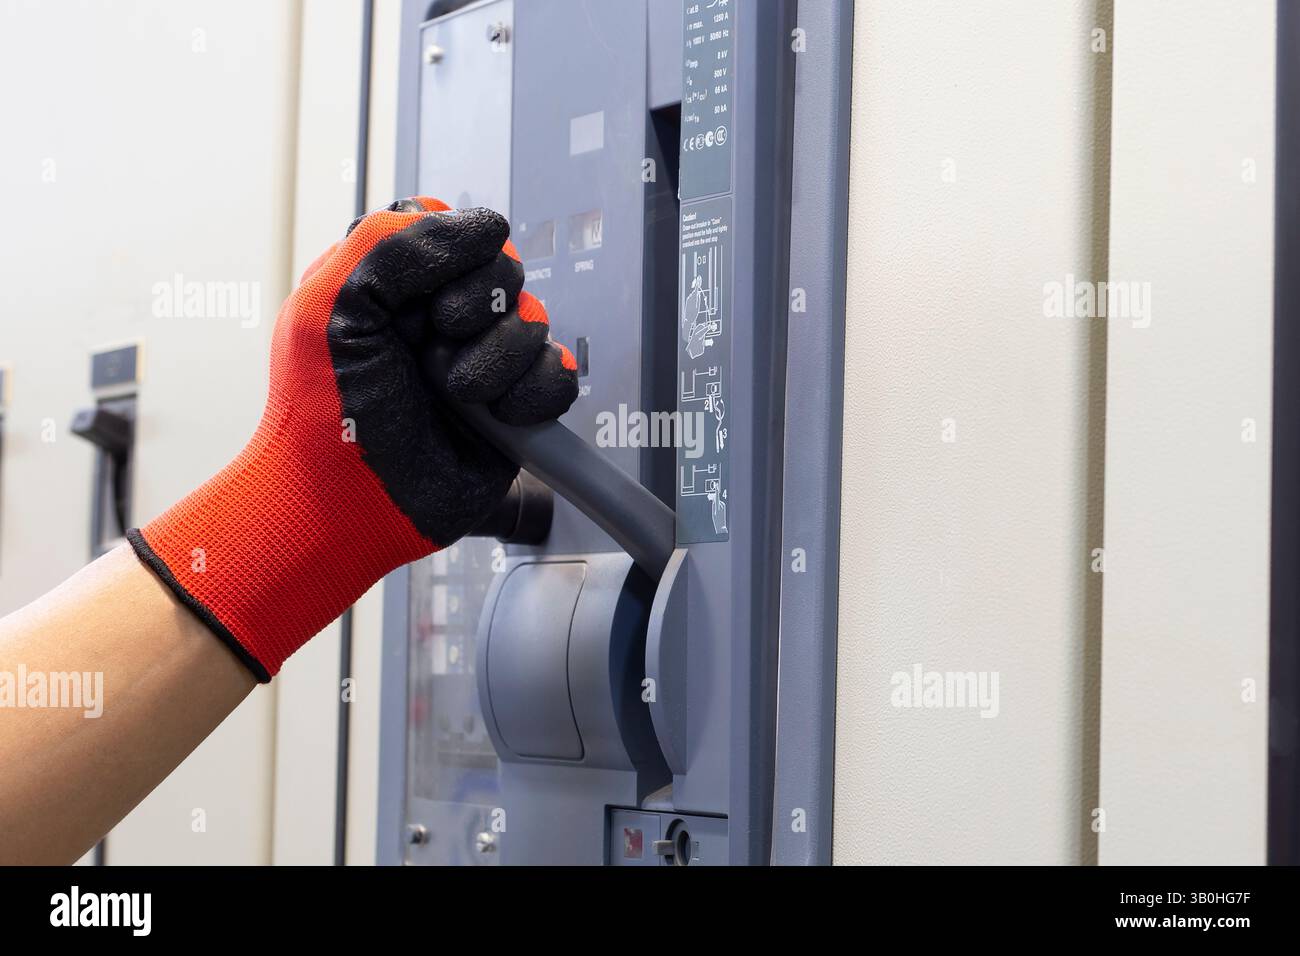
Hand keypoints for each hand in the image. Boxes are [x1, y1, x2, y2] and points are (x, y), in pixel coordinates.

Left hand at [128, 196, 577, 679]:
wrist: (347, 503)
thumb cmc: (323, 411)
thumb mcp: (332, 305)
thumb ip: (394, 244)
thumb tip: (486, 229)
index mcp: (399, 283)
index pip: (458, 231)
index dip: (453, 255)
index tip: (419, 295)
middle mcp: (445, 318)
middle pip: (506, 270)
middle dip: (476, 309)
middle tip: (432, 347)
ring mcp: (483, 362)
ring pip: (536, 321)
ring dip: (496, 360)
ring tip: (456, 394)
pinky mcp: (514, 409)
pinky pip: (559, 376)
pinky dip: (533, 396)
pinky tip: (496, 417)